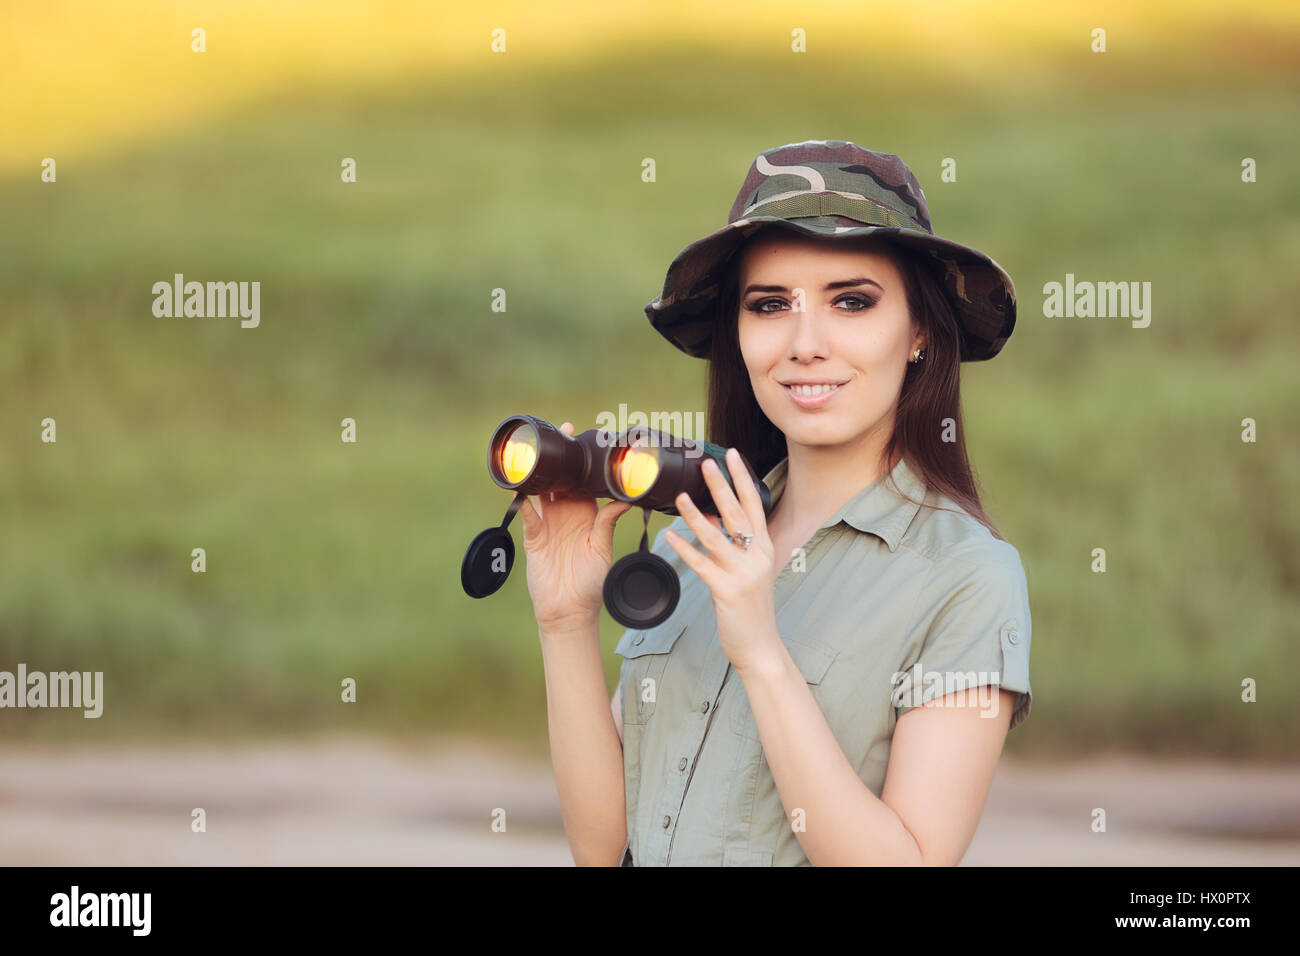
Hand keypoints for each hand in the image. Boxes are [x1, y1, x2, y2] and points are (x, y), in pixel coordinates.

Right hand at [518, 422, 632, 631]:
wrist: (571, 609)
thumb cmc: (592, 581)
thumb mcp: (603, 548)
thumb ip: (608, 522)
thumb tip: (625, 500)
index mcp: (586, 514)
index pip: (583, 482)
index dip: (582, 463)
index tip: (583, 441)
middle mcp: (566, 515)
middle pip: (560, 481)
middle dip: (559, 459)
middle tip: (559, 433)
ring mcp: (548, 525)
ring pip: (541, 492)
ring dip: (539, 474)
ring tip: (537, 453)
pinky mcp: (533, 537)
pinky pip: (527, 515)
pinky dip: (522, 502)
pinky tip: (520, 489)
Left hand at [662, 449, 781, 671]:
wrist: (760, 645)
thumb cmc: (751, 607)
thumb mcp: (748, 569)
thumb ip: (732, 545)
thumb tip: (710, 518)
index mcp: (763, 547)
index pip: (754, 504)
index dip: (743, 478)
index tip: (732, 455)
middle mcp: (757, 556)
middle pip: (736, 514)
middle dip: (721, 486)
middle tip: (706, 463)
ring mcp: (743, 573)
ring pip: (716, 537)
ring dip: (696, 515)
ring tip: (680, 497)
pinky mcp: (727, 590)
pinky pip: (701, 564)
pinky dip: (684, 548)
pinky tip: (669, 536)